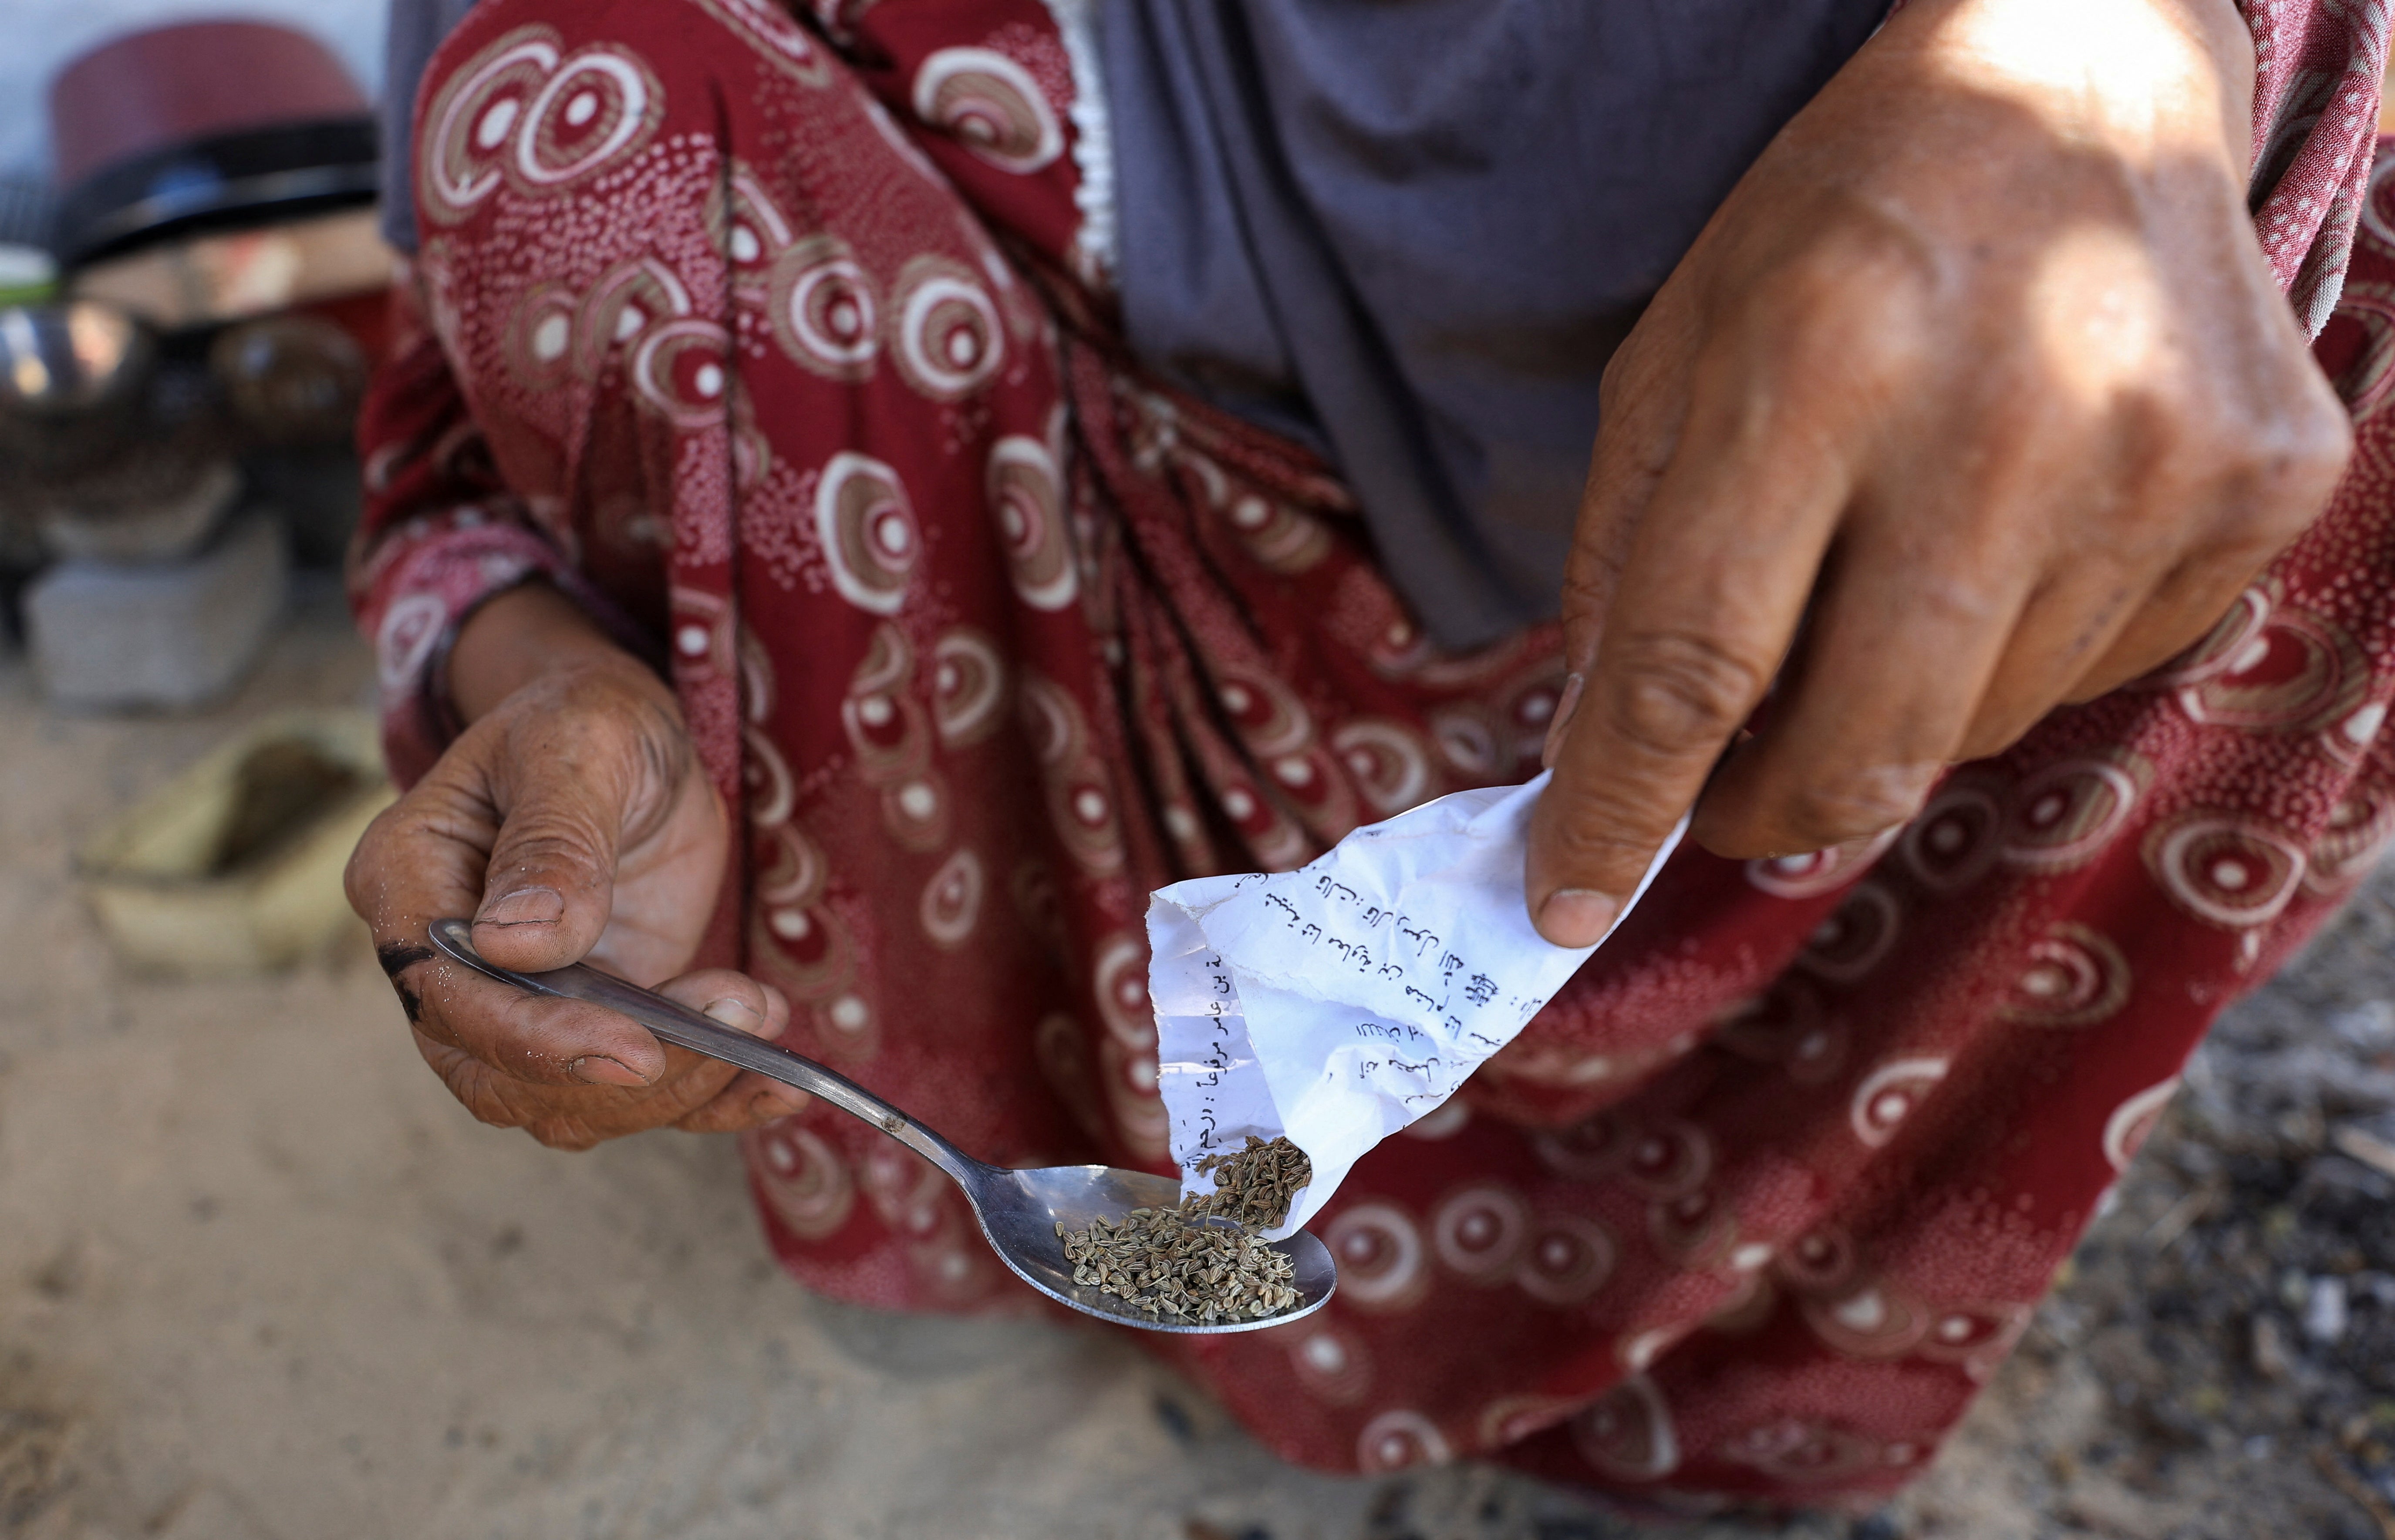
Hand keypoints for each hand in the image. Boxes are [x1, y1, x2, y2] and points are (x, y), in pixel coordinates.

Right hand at [346, 584, 809, 1146]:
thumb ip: (552, 843)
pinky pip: (639, 1087)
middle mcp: (451, 962)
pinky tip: (777, 1088)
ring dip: (674, 1086)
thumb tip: (516, 945)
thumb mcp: (574, 751)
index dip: (536, 1040)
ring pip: (569, 1100)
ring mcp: (521, 1000)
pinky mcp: (596, 1018)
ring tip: (762, 1021)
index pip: (448, 996)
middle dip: (616, 1081)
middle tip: (730, 1038)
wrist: (632, 733)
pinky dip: (708, 1099)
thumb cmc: (584, 720)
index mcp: (409, 882)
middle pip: (502, 1073)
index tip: (636, 1051)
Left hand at [1527, 0, 2350, 944]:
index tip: (1564, 897)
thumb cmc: (1843, 223)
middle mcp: (2007, 421)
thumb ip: (1627, 562)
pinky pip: (2095, 674)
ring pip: (1977, 729)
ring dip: (1886, 716)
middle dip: (1760, 809)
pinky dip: (2007, 656)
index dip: (1621, 805)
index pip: (1697, 661)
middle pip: (1859, 743)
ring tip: (1869, 602)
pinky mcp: (2259, 487)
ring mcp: (2159, 464)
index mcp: (1822, 360)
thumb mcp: (1677, 352)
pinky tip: (1997, 538)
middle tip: (1715, 797)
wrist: (2078, 87)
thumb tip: (1600, 757)